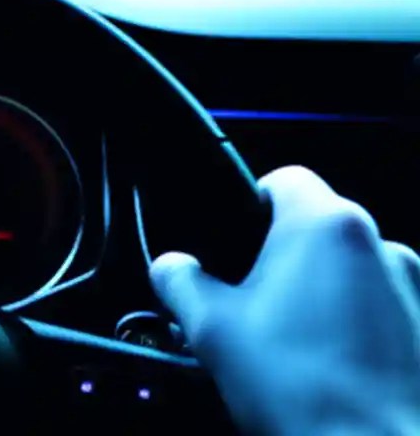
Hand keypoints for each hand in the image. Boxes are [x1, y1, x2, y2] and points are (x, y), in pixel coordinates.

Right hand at [151, 166, 419, 435]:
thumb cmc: (298, 387)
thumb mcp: (211, 329)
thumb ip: (180, 281)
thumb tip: (170, 267)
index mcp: (325, 225)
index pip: (283, 178)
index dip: (249, 204)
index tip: (231, 245)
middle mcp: (381, 244)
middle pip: (318, 228)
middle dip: (282, 260)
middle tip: (250, 308)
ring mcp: (415, 288)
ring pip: (351, 272)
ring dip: (323, 295)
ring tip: (294, 347)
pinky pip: (383, 310)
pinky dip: (357, 327)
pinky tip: (333, 368)